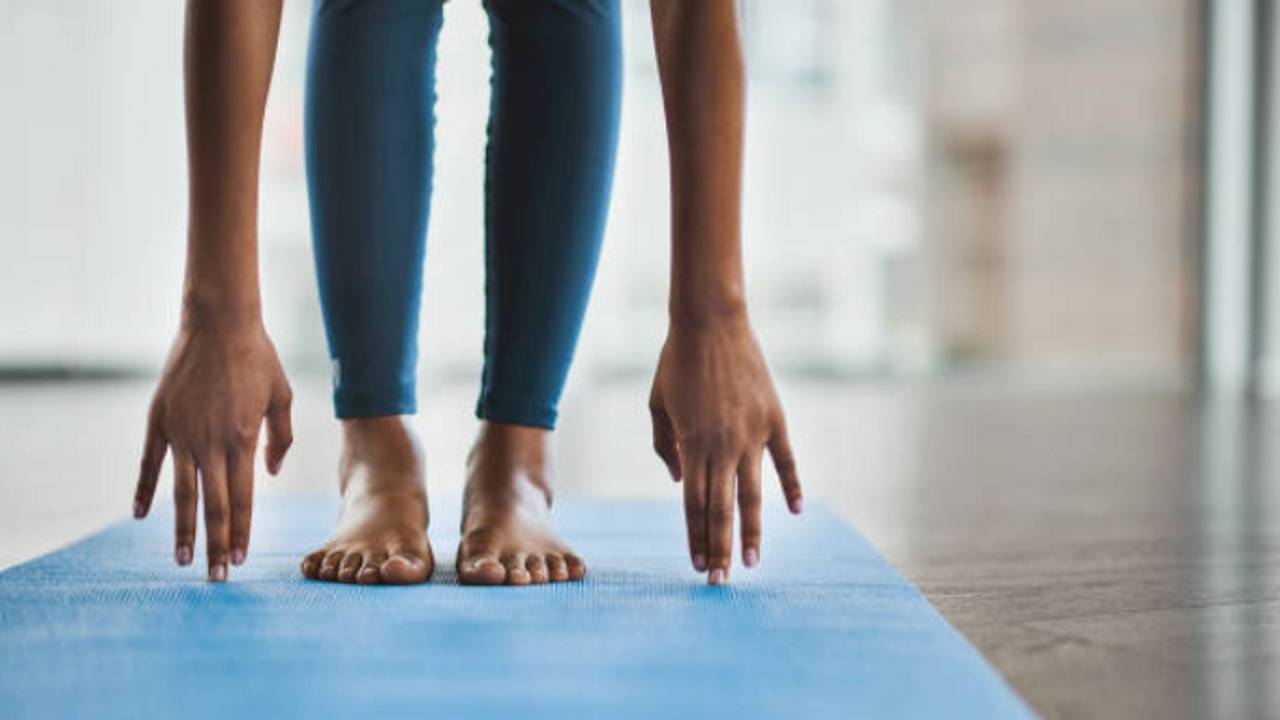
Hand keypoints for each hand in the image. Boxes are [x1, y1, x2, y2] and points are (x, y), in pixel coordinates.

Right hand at [133, 314, 292, 580]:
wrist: (219, 321)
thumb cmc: (257, 357)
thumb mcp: (282, 396)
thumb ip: (281, 437)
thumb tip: (269, 473)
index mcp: (244, 440)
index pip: (244, 499)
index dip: (243, 531)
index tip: (242, 559)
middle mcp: (211, 443)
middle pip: (214, 506)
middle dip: (217, 545)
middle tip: (217, 577)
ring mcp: (182, 433)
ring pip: (181, 493)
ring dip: (182, 530)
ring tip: (183, 560)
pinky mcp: (158, 420)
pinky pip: (149, 463)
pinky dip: (145, 490)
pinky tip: (141, 516)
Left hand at [648, 313, 800, 583]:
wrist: (711, 322)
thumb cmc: (677, 363)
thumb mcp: (657, 405)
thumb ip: (665, 447)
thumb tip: (679, 482)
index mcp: (692, 444)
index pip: (693, 504)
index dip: (694, 537)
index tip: (695, 565)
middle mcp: (723, 445)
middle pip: (720, 509)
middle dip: (718, 548)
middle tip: (719, 580)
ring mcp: (752, 434)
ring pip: (752, 494)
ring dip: (750, 531)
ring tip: (751, 562)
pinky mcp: (774, 418)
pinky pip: (786, 460)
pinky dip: (792, 486)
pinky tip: (795, 512)